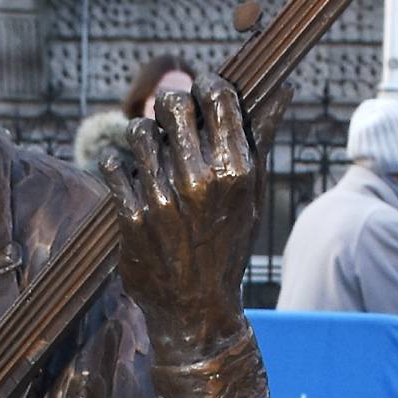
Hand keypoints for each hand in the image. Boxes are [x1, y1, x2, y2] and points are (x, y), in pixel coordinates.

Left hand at [105, 80, 260, 353]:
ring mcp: (162, 197)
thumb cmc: (229, 246)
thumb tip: (283, 89)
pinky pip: (114, 164)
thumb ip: (261, 138)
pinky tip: (133, 180)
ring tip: (152, 155)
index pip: (217, 95)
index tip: (201, 95)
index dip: (206, 86)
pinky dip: (119, 167)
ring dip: (143, 138)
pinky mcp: (131, 215)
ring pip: (138, 130)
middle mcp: (200, 180)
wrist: (197, 311)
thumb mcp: (252, 195)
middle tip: (172, 124)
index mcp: (236, 171)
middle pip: (172, 103)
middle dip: (170, 107)